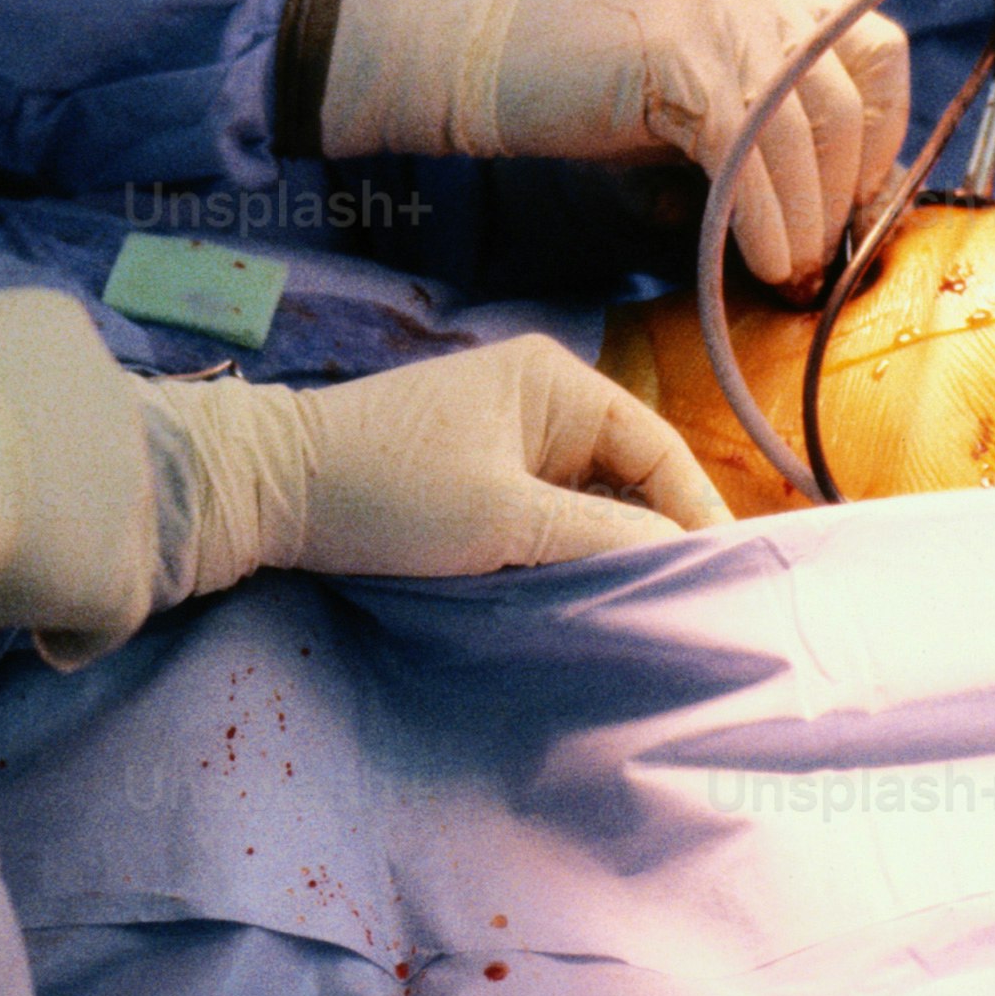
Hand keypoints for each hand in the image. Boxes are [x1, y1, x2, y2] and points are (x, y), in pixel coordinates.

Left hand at [140, 334, 731, 598]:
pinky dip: (563, 554)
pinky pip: (544, 516)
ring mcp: (503, 439)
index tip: (726, 580)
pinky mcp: (472, 478)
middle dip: (655, 538)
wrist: (268, 491)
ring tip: (642, 613)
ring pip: (587, 502)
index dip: (696, 515)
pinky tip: (577, 600)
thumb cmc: (388, 489)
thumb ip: (603, 536)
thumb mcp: (505, 518)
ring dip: (607, 552)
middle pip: (629, 476)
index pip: (658, 449)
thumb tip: (685, 559)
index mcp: (556, 382)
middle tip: (690, 608)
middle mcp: (538, 399)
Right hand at [493, 0, 908, 294]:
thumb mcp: (699, 96)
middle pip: (845, 99)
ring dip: (804, 219)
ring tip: (788, 274)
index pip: (877, 49)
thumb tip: (840, 206)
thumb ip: (766, 126)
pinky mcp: (679, 59)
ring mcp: (718, 17)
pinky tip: (755, 259)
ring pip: (800, 132)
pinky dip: (760, 218)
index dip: (885, 132)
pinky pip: (744, 153)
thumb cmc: (592, 94)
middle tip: (822, 258)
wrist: (486, 63)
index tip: (859, 200)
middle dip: (843, 194)